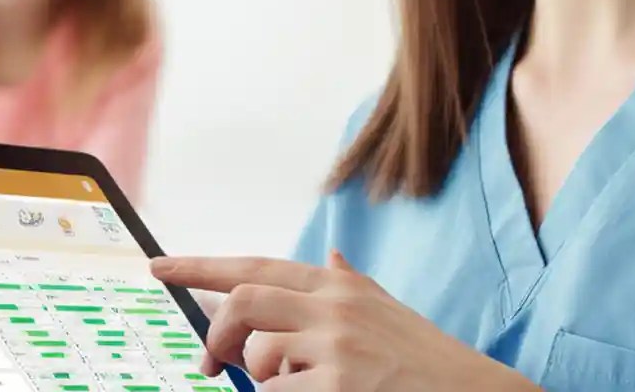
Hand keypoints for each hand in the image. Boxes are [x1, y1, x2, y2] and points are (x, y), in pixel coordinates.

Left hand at [150, 250, 538, 391]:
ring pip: (258, 355)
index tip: (158, 267)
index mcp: (339, 285)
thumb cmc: (425, 359)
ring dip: (259, 380)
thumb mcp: (386, 309)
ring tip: (290, 390)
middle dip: (213, 333)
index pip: (256, 266)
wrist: (475, 391)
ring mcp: (338, 345)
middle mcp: (335, 306)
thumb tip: (330, 256)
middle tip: (209, 366)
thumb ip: (348, 283)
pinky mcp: (340, 384)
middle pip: (243, 300)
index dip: (201, 267)